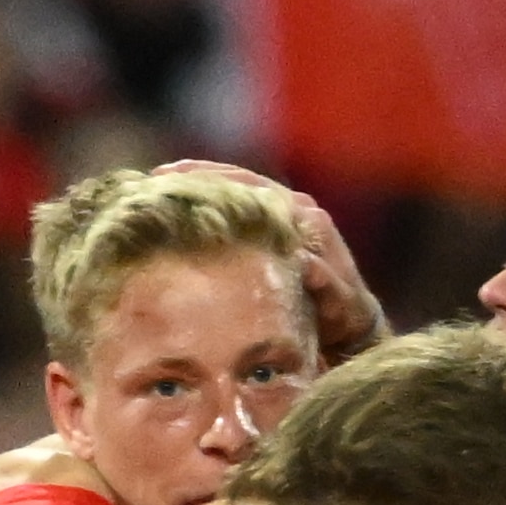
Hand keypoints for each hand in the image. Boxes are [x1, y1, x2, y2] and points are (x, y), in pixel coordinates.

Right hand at [154, 158, 380, 361]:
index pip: (255, 189)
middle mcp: (294, 211)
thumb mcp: (339, 306)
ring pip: (233, 193)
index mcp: (307, 221)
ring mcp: (282, 219)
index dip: (216, 182)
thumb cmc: (344, 318)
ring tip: (154, 189)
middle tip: (155, 180)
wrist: (352, 326)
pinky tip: (174, 215)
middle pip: (238, 182)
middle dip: (196, 178)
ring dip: (196, 189)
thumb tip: (304, 262)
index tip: (179, 180)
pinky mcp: (270, 233)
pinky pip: (234, 213)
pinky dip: (205, 210)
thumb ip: (327, 285)